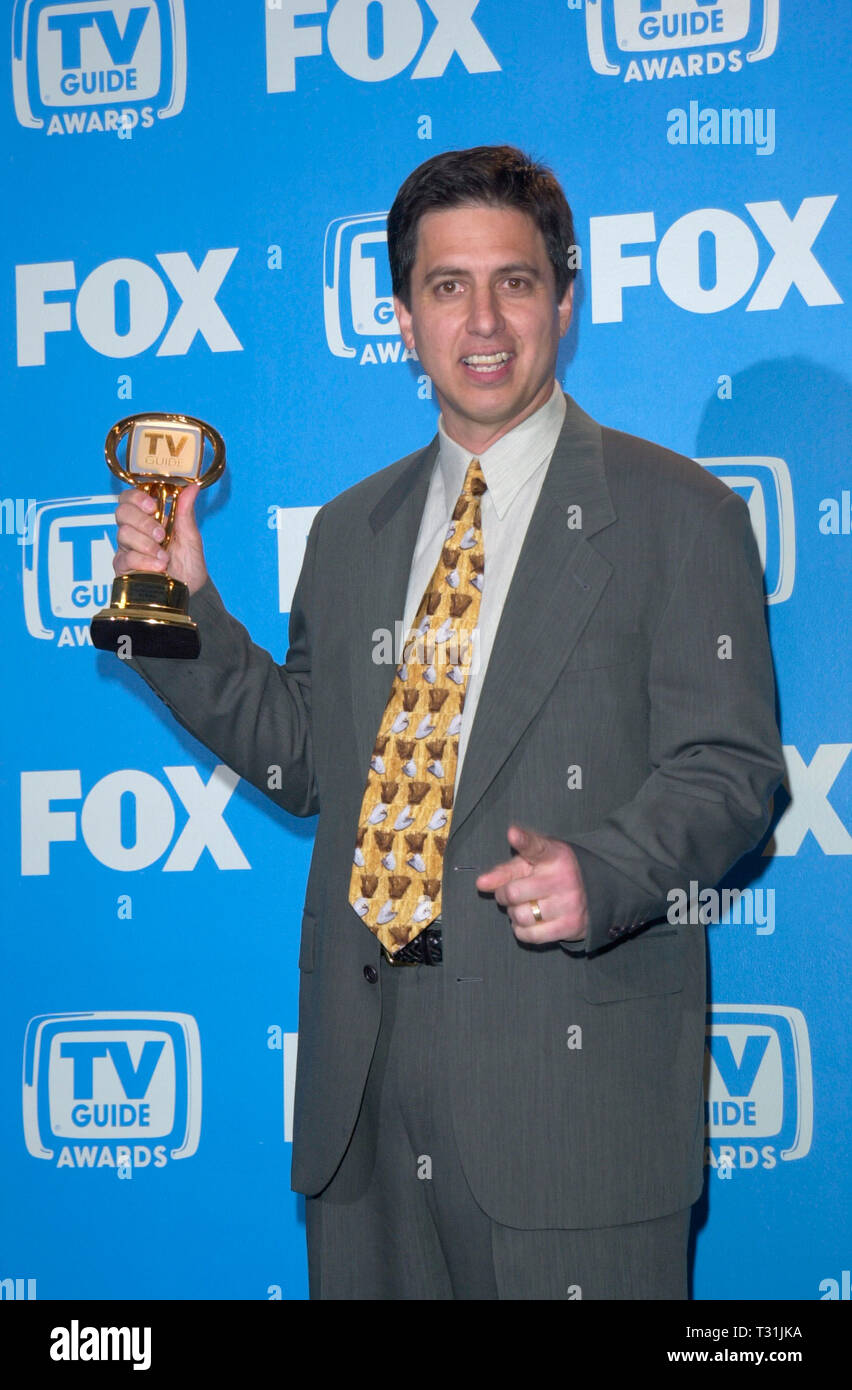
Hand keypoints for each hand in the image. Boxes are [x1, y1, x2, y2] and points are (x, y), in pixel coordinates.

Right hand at [113, 484, 207, 594]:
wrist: (188, 592)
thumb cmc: (188, 565)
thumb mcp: (191, 538)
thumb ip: (186, 513)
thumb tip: (192, 488)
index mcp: (149, 519)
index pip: (129, 498)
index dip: (136, 497)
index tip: (152, 506)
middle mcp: (135, 531)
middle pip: (122, 512)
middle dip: (142, 521)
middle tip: (161, 534)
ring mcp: (128, 548)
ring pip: (123, 534)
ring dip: (146, 544)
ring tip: (164, 556)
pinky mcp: (124, 567)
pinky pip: (125, 557)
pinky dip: (144, 560)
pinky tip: (159, 566)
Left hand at [476, 825, 587, 942]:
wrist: (592, 894)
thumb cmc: (551, 875)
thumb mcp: (531, 864)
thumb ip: (505, 871)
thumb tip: (481, 884)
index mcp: (554, 855)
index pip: (536, 847)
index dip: (523, 840)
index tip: (512, 833)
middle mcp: (563, 878)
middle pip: (512, 892)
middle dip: (504, 895)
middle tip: (511, 893)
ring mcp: (569, 903)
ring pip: (519, 915)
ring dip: (514, 914)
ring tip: (525, 906)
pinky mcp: (570, 926)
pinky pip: (529, 935)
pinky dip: (522, 930)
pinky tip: (531, 921)